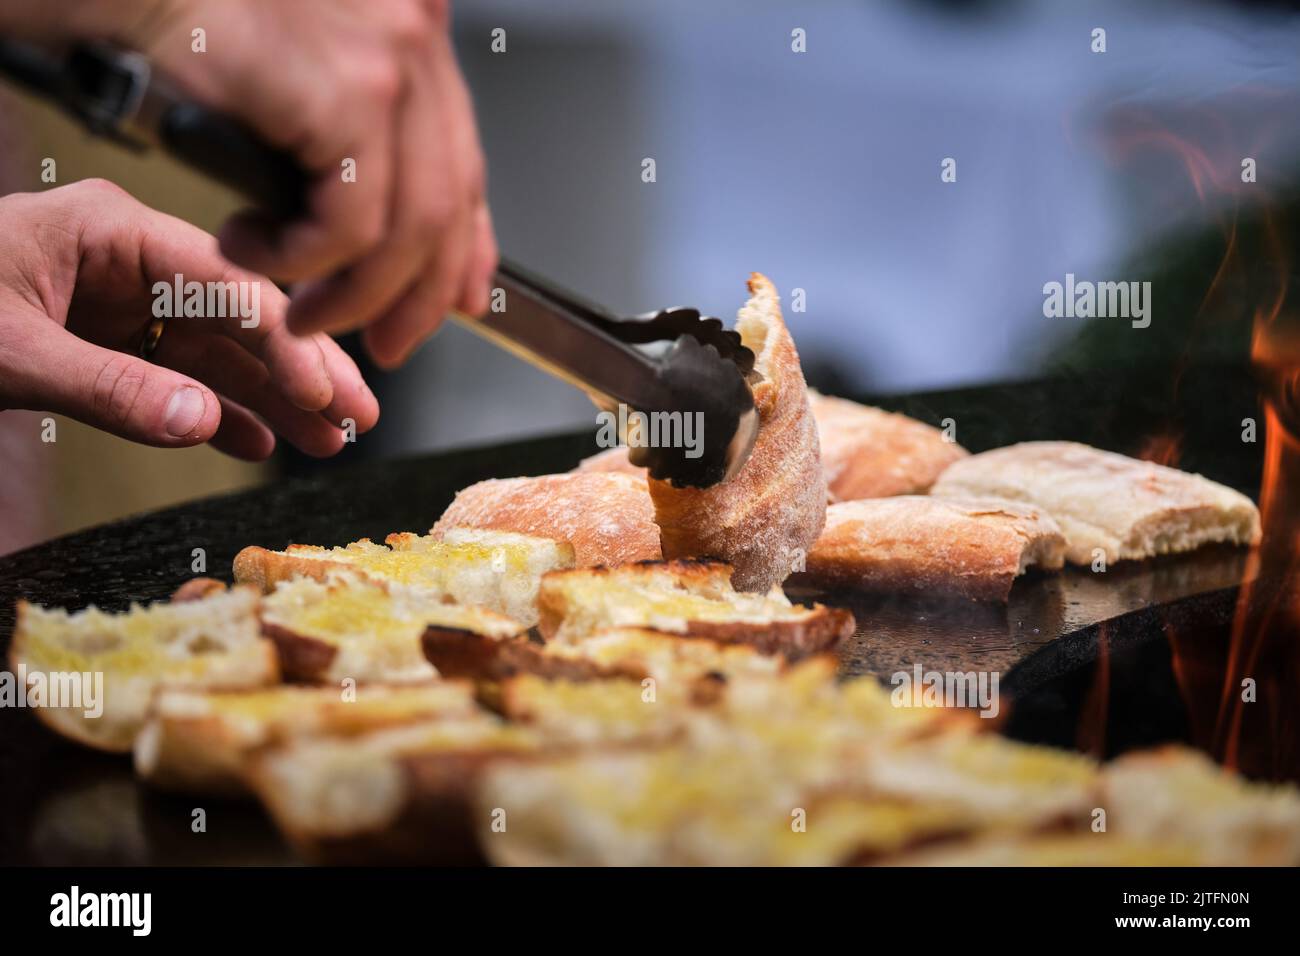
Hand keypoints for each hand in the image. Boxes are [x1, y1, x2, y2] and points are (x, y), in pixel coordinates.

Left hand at [0, 180, 378, 457]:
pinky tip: (258, 442)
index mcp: (110, 230)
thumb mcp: (8, 355)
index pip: (224, 284)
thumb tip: (205, 424)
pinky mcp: (109, 343)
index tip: (325, 392)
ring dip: (274, 400)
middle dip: (302, 369)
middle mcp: (128, 262)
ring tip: (328, 443)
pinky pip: (180, 378)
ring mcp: (122, 303)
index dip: (284, 341)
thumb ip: (108, 391)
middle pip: (238, 317)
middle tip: (361, 415)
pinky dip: (217, 412)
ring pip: (218, 354)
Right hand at [118, 0, 497, 367]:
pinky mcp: (346, 92)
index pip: (465, 165)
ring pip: (405, 230)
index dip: (464, 249)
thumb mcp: (298, 72)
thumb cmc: (192, 11)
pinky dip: (297, 260)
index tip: (460, 300)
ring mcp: (389, 61)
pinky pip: (348, 224)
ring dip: (350, 296)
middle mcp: (415, 33)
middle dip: (418, 296)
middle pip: (448, 205)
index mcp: (413, 25)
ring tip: (296, 312)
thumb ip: (360, 135)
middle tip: (385, 344)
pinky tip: (248, 248)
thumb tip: (402, 230)